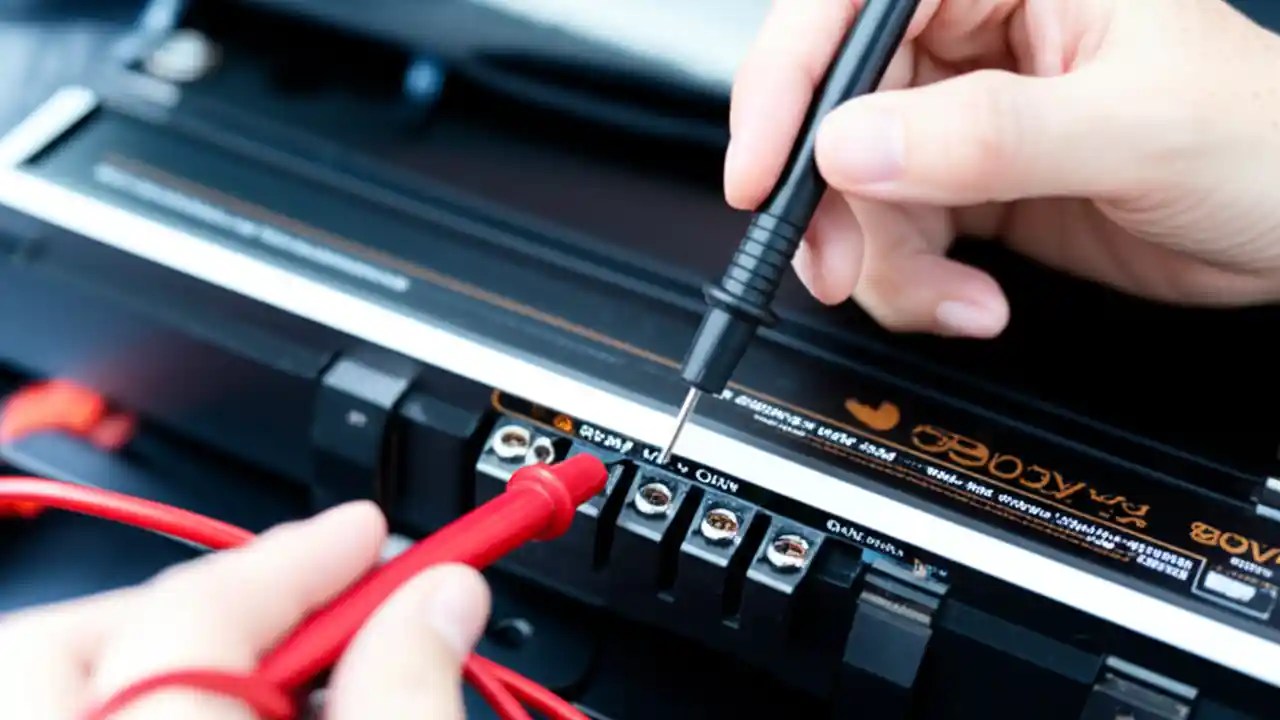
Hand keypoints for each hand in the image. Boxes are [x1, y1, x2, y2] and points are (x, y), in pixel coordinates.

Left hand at [0, 502, 490, 718]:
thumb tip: (439, 597)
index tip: (364, 534)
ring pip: (32, 677)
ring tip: (248, 667)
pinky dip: (103, 701)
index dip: (300, 556)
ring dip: (135, 646)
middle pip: (59, 637)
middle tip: (299, 601)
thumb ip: (409, 692)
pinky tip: (185, 716)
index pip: (200, 615)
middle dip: (191, 595)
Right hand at [728, 0, 1279, 336]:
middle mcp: (974, 35)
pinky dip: (914, 284)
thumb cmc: (1264, 143)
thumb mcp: (1130, 130)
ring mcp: (963, 115)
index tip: (763, 168)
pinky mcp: (966, 182)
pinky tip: (974, 300)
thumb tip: (855, 146)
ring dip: (881, 261)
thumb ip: (986, 135)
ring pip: (852, 188)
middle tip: (839, 265)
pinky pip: (891, 234)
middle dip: (829, 204)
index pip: (851, 7)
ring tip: (952, 299)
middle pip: (833, 109)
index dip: (788, 81)